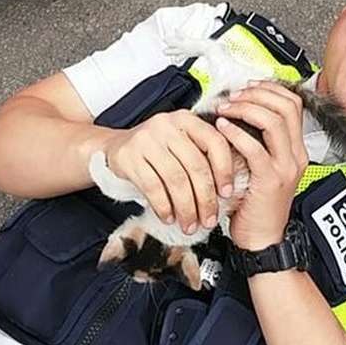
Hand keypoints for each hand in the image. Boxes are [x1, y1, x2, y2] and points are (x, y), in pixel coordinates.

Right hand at [100, 109, 233, 232]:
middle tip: (209, 220)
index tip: (226, 193)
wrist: (117, 146)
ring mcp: (146, 140)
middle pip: (195, 166)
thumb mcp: (181, 143)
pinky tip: (169, 217)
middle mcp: (167, 125)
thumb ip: (203, 156)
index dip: (224, 170)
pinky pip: (152, 187)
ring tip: (190, 224)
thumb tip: (227, 191)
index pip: (215, 142)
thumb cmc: (157, 149)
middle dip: (205, 199)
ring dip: (186, 208)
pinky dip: (164, 206)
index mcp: (187, 119)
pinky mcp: (128, 156)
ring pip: (175, 179)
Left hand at [215, 81, 308, 250]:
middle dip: (257, 94)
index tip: (248, 88)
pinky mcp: (270, 180)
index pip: (293, 104)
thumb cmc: (256, 206)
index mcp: (296, 150)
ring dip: (245, 108)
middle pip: (286, 106)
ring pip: (274, 121)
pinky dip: (236, 132)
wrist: (263, 241)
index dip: (270, 89)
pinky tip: (222, 128)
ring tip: (225, 110)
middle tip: (233, 96)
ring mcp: (285, 167)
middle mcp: (296, 155)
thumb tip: (236, 115)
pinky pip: (255, 148)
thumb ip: (258, 144)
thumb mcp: (263, 169)